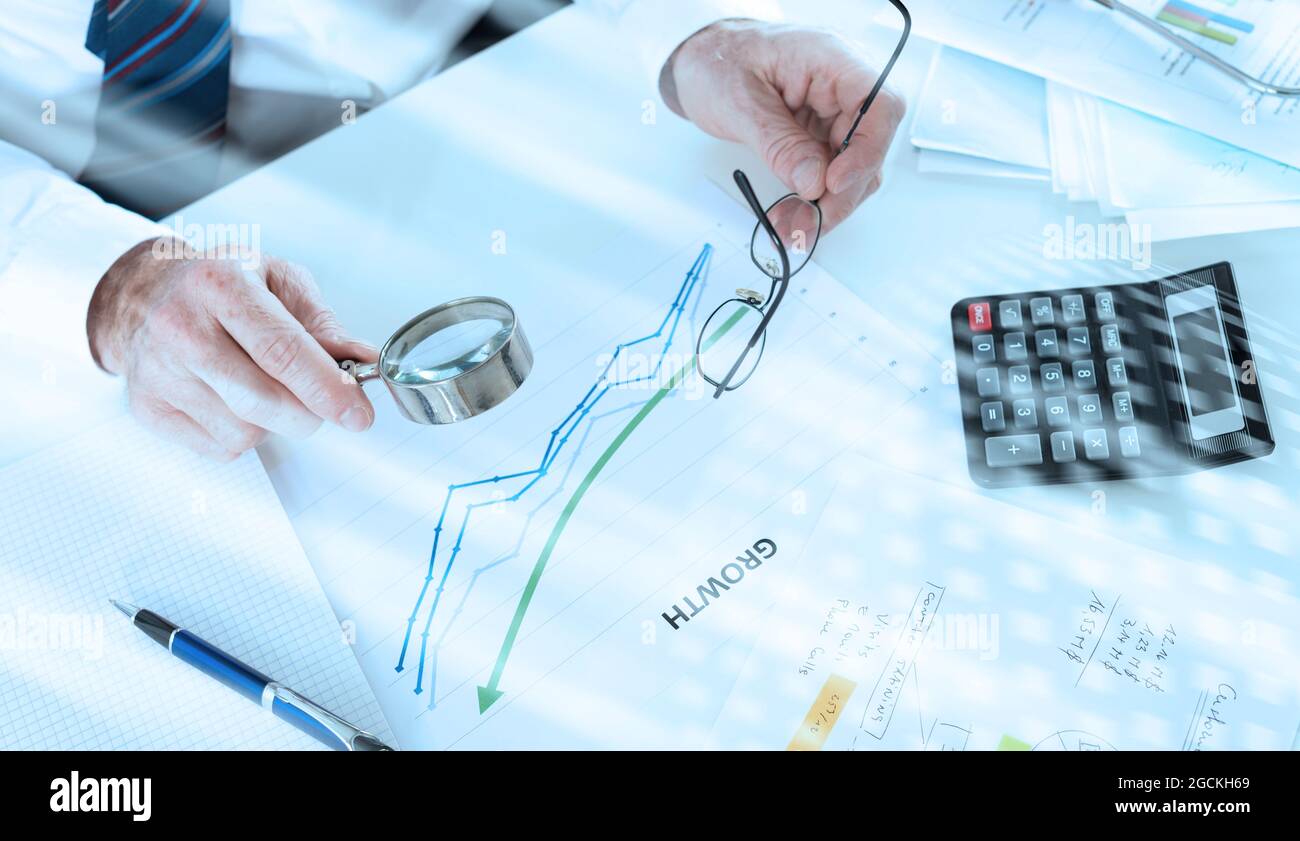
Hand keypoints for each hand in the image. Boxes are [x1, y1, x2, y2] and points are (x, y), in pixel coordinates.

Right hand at [87, 239, 378, 460]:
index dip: (326, 388)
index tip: (358, 414)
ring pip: (243, 431)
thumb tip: (362, 359)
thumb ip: (323, 324)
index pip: (281, 350)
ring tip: (258, 384)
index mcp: (220, 285)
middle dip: (307, 414)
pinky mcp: (146, 407)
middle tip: (319, 403)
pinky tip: (229, 397)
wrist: (143, 292)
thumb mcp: (277, 281)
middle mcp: (180, 327)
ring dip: (271, 422)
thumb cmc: (220, 285)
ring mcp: (157, 371)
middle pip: (263, 400)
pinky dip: (240, 433)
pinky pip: (219, 447)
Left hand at [663, 20, 905, 232]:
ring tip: (792, 227)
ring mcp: (835, 110)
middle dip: (841, 193)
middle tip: (808, 224)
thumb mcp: (739, 103)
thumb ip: (779, 143)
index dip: (867, 150)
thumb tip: (814, 182)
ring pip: (854, 167)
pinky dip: (814, 199)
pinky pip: (831, 171)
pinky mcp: (823, 132)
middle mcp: (842, 84)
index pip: (880, 104)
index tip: (833, 184)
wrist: (703, 59)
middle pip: (870, 145)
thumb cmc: (717, 62)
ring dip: (827, 204)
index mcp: (831, 58)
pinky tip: (793, 215)